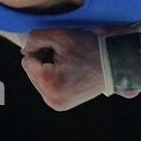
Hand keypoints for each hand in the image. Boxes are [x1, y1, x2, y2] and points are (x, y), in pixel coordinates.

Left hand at [20, 27, 140, 110]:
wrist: (115, 65)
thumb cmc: (89, 48)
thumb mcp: (61, 36)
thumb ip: (35, 38)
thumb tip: (24, 51)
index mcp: (49, 83)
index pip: (27, 61)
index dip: (41, 50)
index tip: (61, 50)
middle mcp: (51, 99)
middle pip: (31, 72)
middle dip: (44, 61)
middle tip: (67, 58)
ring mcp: (57, 104)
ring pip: (38, 79)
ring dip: (49, 69)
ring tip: (70, 65)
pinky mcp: (61, 105)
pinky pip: (47, 87)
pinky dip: (54, 78)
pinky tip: (70, 74)